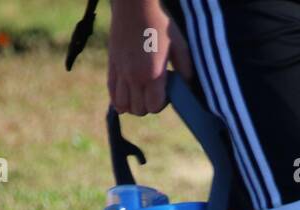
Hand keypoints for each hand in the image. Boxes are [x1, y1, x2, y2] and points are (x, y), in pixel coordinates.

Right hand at [107, 0, 193, 115]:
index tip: (165, 93)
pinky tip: (126, 94)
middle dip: (147, 106)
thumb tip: (188, 85)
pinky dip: (118, 98)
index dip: (161, 104)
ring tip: (140, 94)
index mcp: (153, 73)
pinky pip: (111, 91)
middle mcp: (134, 76)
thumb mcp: (179, 44)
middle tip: (154, 93)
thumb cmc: (159, 23)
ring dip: (132, 105)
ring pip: (122, 105)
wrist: (134, 6)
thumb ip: (185, 68)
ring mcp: (121, 71)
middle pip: (138, 110)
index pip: (153, 107)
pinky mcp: (112, 65)